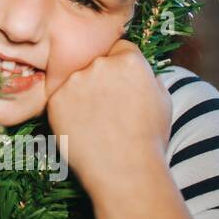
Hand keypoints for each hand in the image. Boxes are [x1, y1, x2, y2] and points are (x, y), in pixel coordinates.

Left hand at [44, 40, 171, 189]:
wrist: (125, 170)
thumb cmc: (149, 140)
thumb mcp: (163, 102)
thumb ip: (150, 78)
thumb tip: (142, 71)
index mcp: (129, 61)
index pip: (120, 48)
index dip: (121, 65)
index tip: (121, 83)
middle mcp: (99, 64)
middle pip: (96, 62)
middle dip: (101, 77)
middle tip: (107, 105)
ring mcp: (74, 81)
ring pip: (76, 79)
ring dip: (82, 92)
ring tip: (95, 120)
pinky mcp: (55, 99)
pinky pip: (61, 97)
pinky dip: (67, 109)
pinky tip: (81, 127)